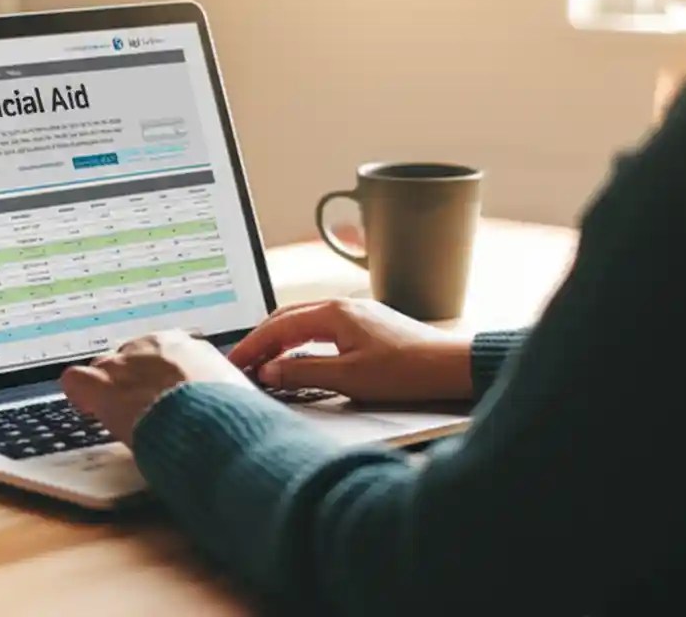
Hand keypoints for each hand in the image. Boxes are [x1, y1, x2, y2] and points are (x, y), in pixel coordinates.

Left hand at [60, 329, 254, 446]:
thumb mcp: (237, 396)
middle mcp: (153, 346)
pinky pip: (76, 379)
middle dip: (130, 380)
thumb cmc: (232, 416)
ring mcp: (125, 363)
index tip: (160, 391)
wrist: (211, 424)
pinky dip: (79, 394)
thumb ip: (224, 393)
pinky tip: (86, 409)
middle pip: (129, 356)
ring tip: (115, 413)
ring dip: (107, 387)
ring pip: (102, 367)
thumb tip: (238, 410)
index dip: (156, 374)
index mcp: (189, 346)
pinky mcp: (103, 385)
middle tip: (138, 408)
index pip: (162, 351)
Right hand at [226, 299, 473, 402]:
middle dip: (260, 340)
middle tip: (242, 363)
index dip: (252, 346)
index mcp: (333, 312)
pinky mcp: (365, 326)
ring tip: (263, 363)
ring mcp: (354, 314)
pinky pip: (320, 329)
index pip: (277, 326)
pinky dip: (299, 342)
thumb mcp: (348, 377)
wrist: (451, 367)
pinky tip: (297, 359)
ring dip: (279, 341)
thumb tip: (269, 371)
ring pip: (303, 322)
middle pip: (286, 318)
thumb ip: (302, 372)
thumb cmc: (406, 371)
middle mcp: (341, 306)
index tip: (234, 363)